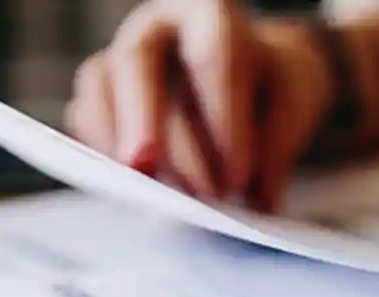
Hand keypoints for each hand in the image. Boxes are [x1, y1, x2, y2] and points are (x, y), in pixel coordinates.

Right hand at [64, 0, 335, 210]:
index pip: (213, 55)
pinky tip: (132, 187)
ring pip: (102, 87)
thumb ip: (279, 140)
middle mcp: (157, 28)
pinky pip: (84, 115)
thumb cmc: (269, 85)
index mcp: (211, 15)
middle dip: (144, 119)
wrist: (248, 84)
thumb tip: (257, 197)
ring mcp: (120, 57)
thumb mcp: (294, 100)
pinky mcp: (99, 93)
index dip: (222, 115)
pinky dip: (102, 153)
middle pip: (137, 61)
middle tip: (154, 168)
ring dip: (123, 144)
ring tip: (160, 195)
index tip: (238, 175)